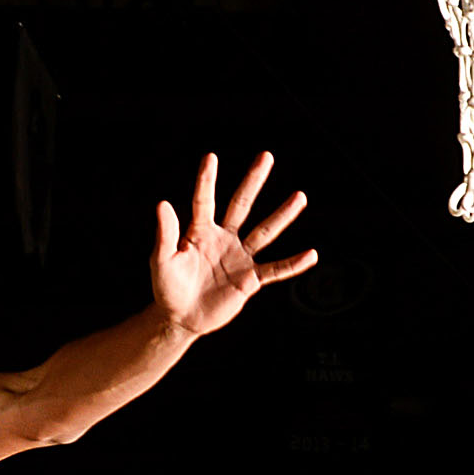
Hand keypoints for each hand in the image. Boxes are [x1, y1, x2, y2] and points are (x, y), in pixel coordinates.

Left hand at [150, 151, 316, 335]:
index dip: (207, 180)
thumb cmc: (168, 288)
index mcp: (200, 231)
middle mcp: (223, 238)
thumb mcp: (161, 260)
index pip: (204, 200)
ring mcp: (239, 257)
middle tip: (266, 156)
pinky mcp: (250, 280)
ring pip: (264, 231)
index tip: (211, 157)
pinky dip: (293, 264)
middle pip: (241, 204)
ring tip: (300, 196)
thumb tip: (162, 204)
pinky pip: (275, 270)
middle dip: (253, 181)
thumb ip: (165, 234)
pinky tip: (311, 255)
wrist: (180, 318)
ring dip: (282, 215)